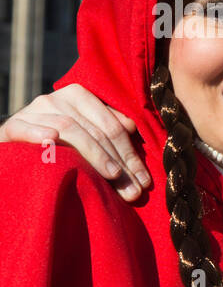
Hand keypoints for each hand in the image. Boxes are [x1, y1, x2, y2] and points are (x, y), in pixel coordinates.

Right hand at [0, 84, 150, 199]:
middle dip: (120, 163)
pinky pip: (27, 128)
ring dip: (94, 154)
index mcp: (79, 96)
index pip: (112, 127)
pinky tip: (51, 142)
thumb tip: (132, 127)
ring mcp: (33, 110)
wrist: (15, 142)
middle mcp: (57, 98)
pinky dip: (40, 133)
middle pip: (96, 131)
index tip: (145, 181)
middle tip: (134, 190)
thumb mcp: (85, 133)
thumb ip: (107, 127)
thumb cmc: (58, 143)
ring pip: (70, 130)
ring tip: (112, 175)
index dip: (131, 155)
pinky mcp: (12, 125)